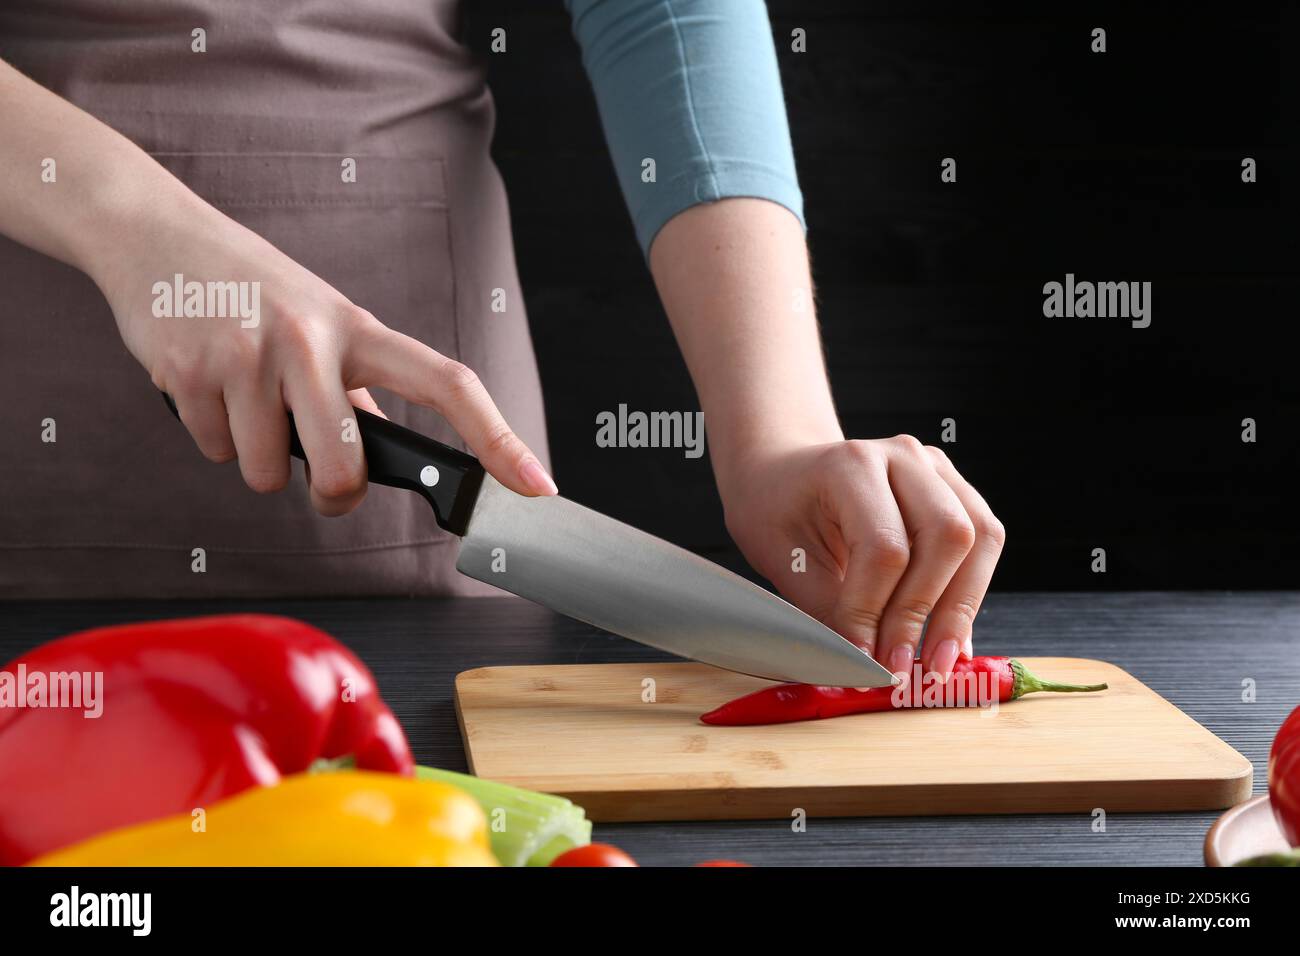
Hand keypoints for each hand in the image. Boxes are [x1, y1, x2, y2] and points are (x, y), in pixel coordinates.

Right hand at [92, 194, 556, 515]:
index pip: (448, 384)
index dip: (499, 439)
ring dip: (258, 456)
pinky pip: (216, 454)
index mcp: (359, 328)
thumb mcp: (322, 320)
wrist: (154, 234)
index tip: (537, 484)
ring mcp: (249, 355)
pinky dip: (213, 436)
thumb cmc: (251, 286)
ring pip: (269, 474)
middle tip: (318, 478)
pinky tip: (207, 384)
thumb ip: (357, 387)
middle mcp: (311, 339)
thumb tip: (383, 452)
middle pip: (344, 470)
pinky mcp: (190, 373)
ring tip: (244, 395)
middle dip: (332, 496)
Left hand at [718, 436, 1004, 680]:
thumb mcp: (783, 560)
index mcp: (850, 465)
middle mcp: (902, 456)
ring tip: (937, 663)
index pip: (883, 546)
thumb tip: (866, 664)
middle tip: (902, 669)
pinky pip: (984, 541)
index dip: (876, 611)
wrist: (781, 475)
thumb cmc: (776, 513)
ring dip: (961, 609)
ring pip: (979, 538)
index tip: (864, 659)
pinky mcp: (954, 488)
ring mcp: (934, 468)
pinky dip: (969, 593)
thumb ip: (827, 610)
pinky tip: (950, 636)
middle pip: (945, 536)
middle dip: (925, 614)